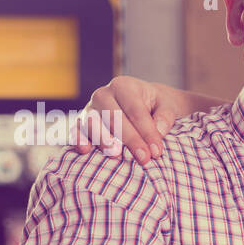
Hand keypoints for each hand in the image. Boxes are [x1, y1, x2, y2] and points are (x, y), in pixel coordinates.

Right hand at [74, 76, 189, 164]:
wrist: (141, 103)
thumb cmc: (156, 106)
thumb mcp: (167, 105)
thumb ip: (166, 115)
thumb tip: (159, 129)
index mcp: (124, 86)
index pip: (135, 110)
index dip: (147, 132)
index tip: (157, 151)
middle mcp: (103, 94)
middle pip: (114, 117)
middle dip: (130, 139)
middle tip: (144, 158)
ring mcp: (90, 108)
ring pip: (92, 123)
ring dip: (103, 140)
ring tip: (116, 155)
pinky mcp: (81, 122)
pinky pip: (76, 130)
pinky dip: (79, 140)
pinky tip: (85, 150)